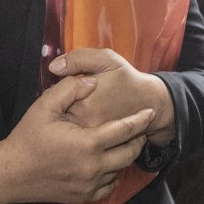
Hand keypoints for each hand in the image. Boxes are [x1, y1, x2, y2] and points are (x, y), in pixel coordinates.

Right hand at [0, 77, 154, 203]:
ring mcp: (90, 185)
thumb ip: (70, 89)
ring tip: (123, 143)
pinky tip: (107, 164)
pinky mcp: (83, 197)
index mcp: (88, 144)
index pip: (125, 130)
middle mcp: (94, 167)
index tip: (150, 112)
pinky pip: (108, 187)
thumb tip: (92, 82)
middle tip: (139, 129)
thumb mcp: (44, 106)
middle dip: (138, 139)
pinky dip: (113, 175)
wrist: (10, 174)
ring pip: (120, 170)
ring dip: (125, 156)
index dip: (140, 120)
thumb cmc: (27, 138)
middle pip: (130, 153)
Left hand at [50, 48, 176, 146]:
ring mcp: (90, 138)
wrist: (150, 103)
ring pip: (64, 125)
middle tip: (76, 95)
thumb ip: (78, 59)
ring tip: (82, 106)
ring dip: (66, 116)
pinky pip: (75, 133)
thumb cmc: (127, 79)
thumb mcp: (106, 60)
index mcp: (84, 104)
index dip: (60, 88)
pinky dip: (75, 125)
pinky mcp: (96, 144)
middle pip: (56, 113)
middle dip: (61, 102)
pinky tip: (87, 116)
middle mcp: (84, 126)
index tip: (72, 83)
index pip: (54, 97)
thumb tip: (53, 67)